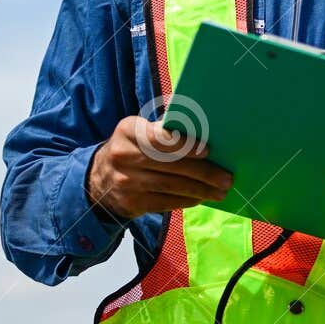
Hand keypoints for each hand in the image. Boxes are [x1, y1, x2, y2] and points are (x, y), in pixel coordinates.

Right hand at [87, 116, 232, 220]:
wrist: (98, 180)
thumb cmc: (130, 149)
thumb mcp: (137, 130)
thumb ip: (162, 126)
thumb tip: (195, 119)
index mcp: (127, 131)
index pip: (158, 138)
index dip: (185, 145)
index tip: (208, 150)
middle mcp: (124, 156)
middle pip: (170, 165)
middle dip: (203, 172)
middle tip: (226, 178)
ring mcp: (126, 182)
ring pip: (171, 186)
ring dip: (201, 190)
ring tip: (220, 190)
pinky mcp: (131, 204)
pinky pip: (165, 202)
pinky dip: (187, 200)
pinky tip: (201, 198)